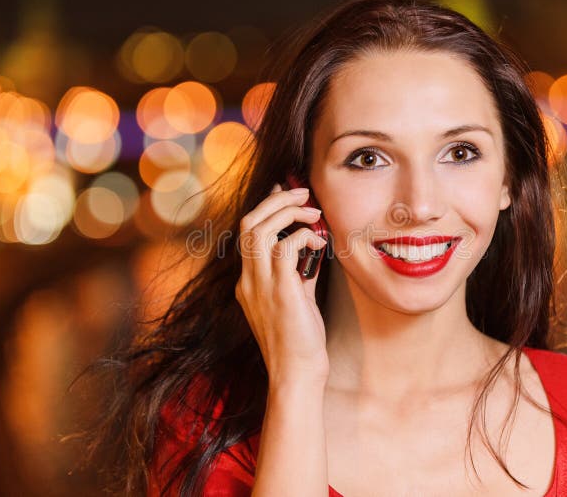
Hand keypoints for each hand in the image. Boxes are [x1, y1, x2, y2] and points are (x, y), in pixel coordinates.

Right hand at [235, 182, 329, 385]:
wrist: (297, 373)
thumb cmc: (300, 340)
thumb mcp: (296, 299)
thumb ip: (297, 273)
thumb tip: (309, 248)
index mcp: (248, 282)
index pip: (247, 233)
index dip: (265, 207)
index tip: (284, 193)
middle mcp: (248, 281)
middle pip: (248, 223)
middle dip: (275, 201)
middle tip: (302, 192)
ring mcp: (260, 286)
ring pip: (259, 230)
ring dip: (288, 212)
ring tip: (313, 212)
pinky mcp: (280, 291)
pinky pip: (285, 248)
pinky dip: (304, 237)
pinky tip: (320, 244)